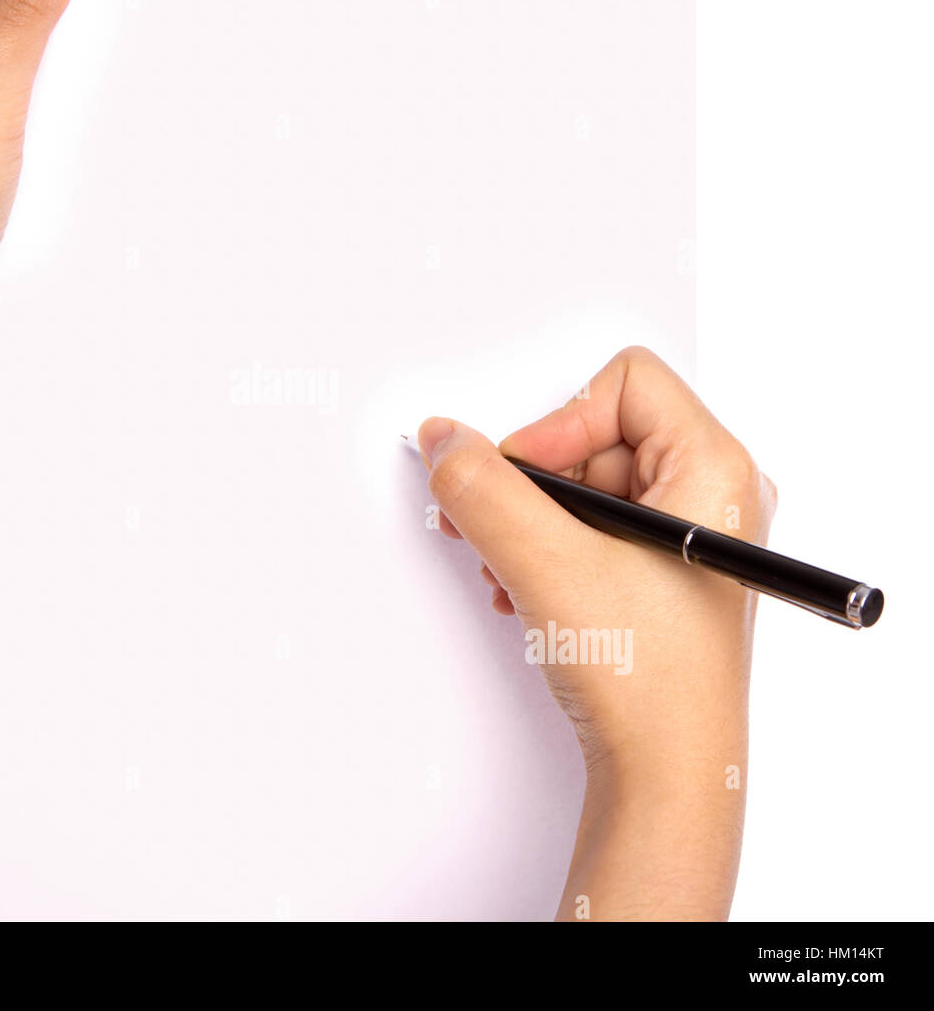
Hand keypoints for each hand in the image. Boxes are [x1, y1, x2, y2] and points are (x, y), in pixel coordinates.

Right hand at [418, 346, 776, 918]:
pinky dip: (545, 549)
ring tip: (507, 564)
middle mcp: (713, 496)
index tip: (524, 477)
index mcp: (715, 471)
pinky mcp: (660, 573)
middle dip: (533, 480)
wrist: (665, 778)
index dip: (560, 420)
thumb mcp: (547, 564)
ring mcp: (687, 538)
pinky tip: (522, 587)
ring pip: (585, 484)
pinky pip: (590, 526)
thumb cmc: (650, 681)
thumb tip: (445, 440)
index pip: (625, 382)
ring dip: (530, 520)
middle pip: (598, 432)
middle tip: (494, 519)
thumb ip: (484, 488)